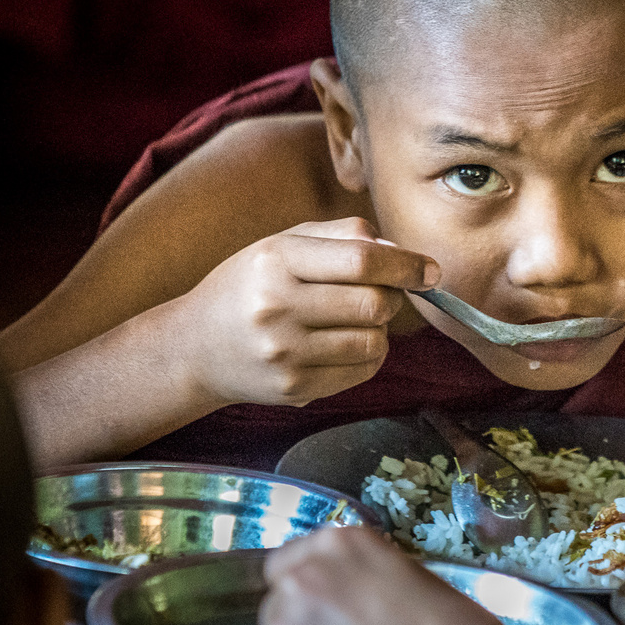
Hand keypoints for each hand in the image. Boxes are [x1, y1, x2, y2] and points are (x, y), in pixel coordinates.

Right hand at [176, 218, 438, 408]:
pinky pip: (361, 370)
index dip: (405, 264)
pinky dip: (369, 355)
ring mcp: (284, 354)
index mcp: (275, 261)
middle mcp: (276, 307)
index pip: (361, 260)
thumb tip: (399, 249)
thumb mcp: (280, 246)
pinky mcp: (294, 388)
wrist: (195, 347)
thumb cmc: (249, 287)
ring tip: (356, 320)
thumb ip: (341, 236)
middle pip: (373, 303)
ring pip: (373, 340)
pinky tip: (345, 344)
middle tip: (383, 294)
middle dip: (392, 297)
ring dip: (380, 328)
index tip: (429, 270)